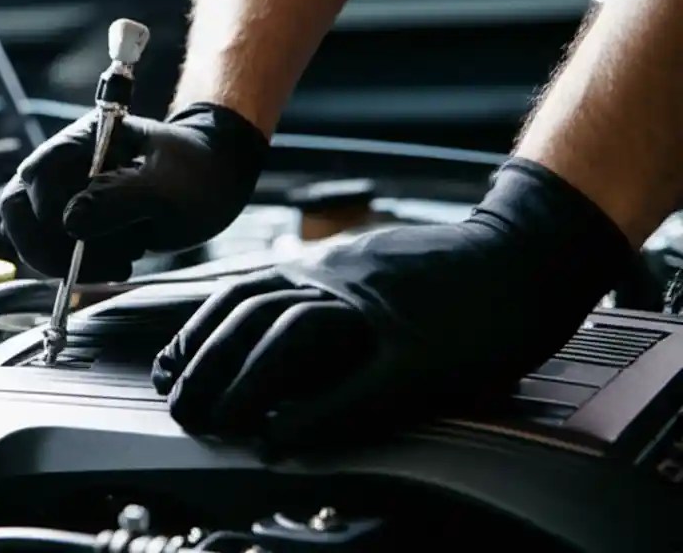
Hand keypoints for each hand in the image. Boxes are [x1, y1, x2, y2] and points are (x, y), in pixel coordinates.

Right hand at [0, 103, 267, 281]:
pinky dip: (80, 267)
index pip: (36, 176)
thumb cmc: (197, 172)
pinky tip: (119, 263)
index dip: (47, 213)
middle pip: (18, 208)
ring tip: (122, 260)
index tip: (81, 238)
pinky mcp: (74, 222)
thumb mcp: (168, 186)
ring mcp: (66, 195)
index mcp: (84, 141)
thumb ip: (119, 199)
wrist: (215, 179)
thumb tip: (70, 222)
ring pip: (32, 235)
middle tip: (87, 268)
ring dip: (66, 260)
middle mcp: (65, 166)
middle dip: (45, 247)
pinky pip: (54, 250)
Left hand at [151, 159, 634, 445]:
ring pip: (291, 336)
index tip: (167, 369)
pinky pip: (360, 382)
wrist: (523, 253)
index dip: (194, 332)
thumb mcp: (362, 267)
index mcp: (324, 266)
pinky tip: (284, 436)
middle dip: (204, 364)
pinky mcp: (422, 348)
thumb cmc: (443, 271)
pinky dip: (315, 412)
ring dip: (244, 382)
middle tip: (181, 407)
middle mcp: (340, 278)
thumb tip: (261, 321)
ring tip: (217, 423)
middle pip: (250, 313)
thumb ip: (313, 289)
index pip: (237, 292)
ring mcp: (379, 309)